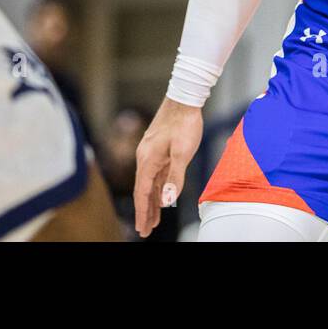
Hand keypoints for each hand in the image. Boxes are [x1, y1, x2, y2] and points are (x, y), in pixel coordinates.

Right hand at [134, 97, 203, 237]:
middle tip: (144, 231)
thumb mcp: (183, 152)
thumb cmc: (185, 123)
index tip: (142, 229)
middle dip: (145, 211)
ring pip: (149, 183)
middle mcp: (145, 158)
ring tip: (153, 220)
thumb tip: (167, 201)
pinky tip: (160, 196)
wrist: (184, 98)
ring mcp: (151, 153)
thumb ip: (175, 177)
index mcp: (148, 160)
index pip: (142, 193)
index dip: (143, 212)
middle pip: (143, 190)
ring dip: (151, 202)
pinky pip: (155, 174)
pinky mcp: (158, 149)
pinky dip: (157, 188)